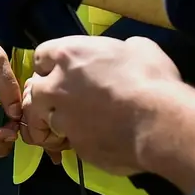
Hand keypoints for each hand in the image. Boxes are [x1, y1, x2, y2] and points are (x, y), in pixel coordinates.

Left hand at [22, 35, 194, 188]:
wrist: (159, 122)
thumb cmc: (150, 77)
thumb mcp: (138, 47)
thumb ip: (117, 50)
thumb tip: (121, 56)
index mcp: (68, 55)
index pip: (41, 56)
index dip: (50, 65)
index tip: (59, 71)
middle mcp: (57, 86)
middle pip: (35, 91)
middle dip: (44, 97)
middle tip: (60, 103)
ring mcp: (64, 119)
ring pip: (47, 121)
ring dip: (59, 123)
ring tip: (77, 126)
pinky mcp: (78, 147)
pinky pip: (74, 143)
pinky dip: (82, 142)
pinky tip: (100, 141)